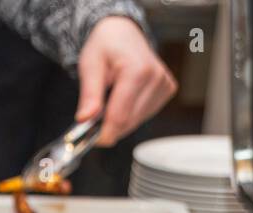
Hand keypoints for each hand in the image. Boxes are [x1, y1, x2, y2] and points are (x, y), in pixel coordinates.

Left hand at [76, 16, 177, 146]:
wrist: (122, 33)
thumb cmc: (105, 47)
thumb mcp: (90, 66)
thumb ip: (89, 95)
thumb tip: (84, 119)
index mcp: (137, 71)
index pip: (120, 116)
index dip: (103, 133)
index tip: (91, 139)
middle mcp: (156, 78)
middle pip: (128, 122)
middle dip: (108, 125)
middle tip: (94, 115)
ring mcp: (164, 85)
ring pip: (136, 122)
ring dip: (119, 120)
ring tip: (110, 98)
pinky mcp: (167, 90)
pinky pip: (144, 115)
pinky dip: (130, 114)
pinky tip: (124, 98)